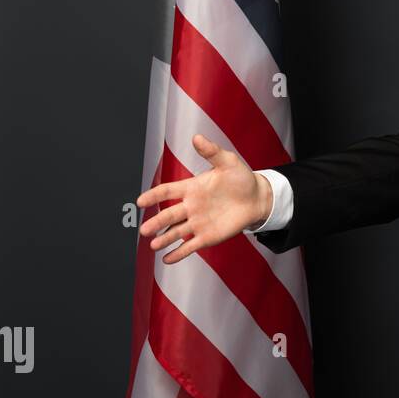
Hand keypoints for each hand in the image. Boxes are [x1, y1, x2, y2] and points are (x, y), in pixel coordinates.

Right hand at [136, 133, 272, 263]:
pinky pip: (190, 246)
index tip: (141, 201)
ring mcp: (198, 222)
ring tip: (153, 245)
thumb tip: (197, 137)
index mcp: (191, 188)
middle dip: (156, 222)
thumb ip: (211, 151)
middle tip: (144, 229)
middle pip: (169, 215)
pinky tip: (167, 259)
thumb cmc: (241, 178)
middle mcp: (191, 206)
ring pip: (176, 232)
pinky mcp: (207, 236)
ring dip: (164, 239)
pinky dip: (179, 253)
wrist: (257, 198)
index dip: (154, 195)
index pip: (168, 191)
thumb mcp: (228, 161)